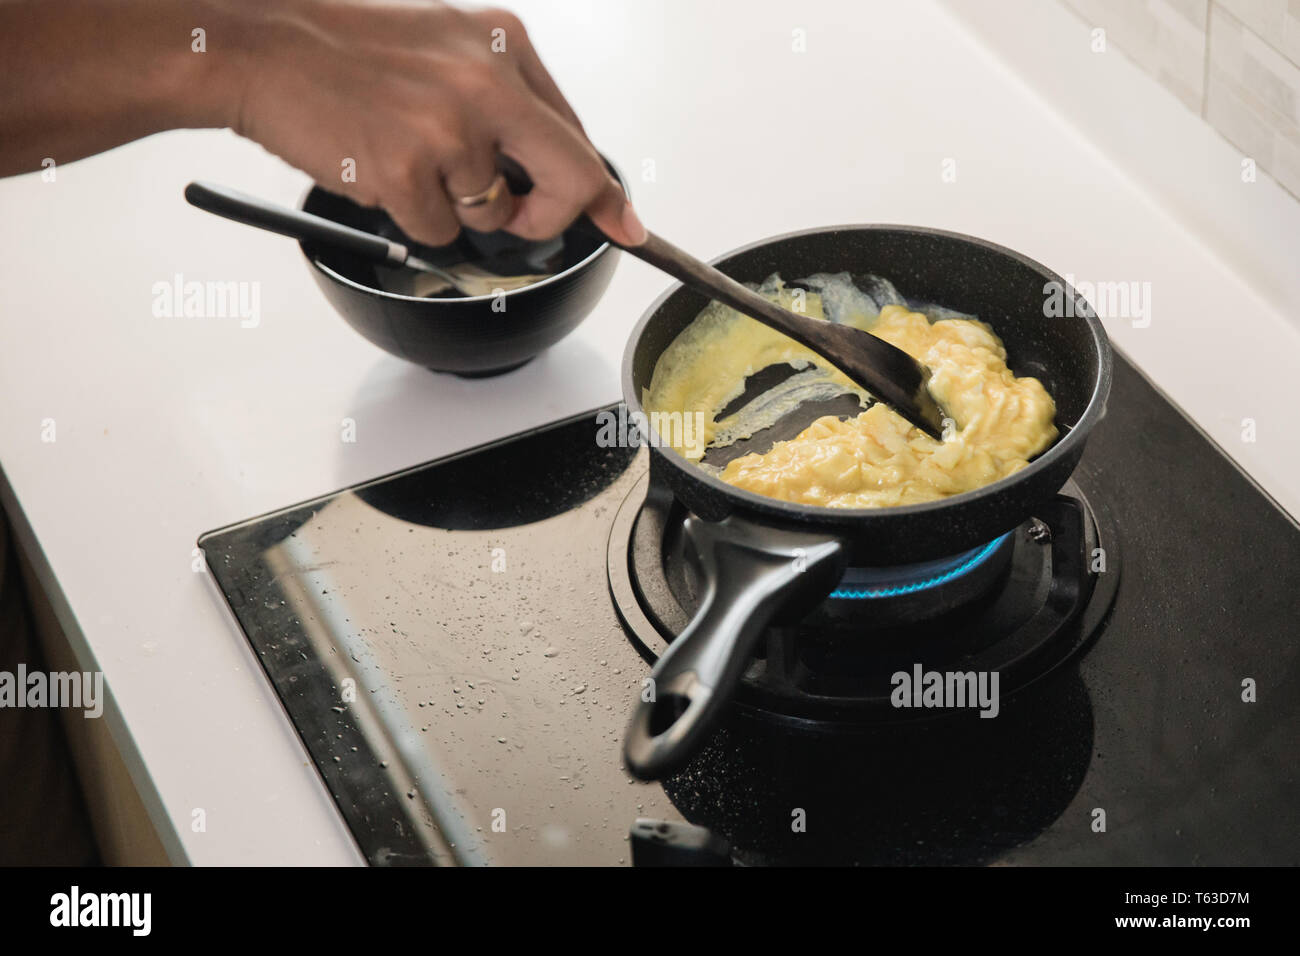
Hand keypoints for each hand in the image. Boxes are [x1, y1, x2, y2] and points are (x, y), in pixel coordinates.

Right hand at [226, 0, 644, 246]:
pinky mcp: (407, 172)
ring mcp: (448, 129)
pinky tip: (381, 168)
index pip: (577, 134)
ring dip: (454, 207)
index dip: (602, 192)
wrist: (261, 47)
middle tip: (524, 220)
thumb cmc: (347, 48)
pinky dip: (413, 219)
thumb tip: (556, 166)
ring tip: (404, 154)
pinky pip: (438, 232)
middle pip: (569, 181)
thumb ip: (506, 99)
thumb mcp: (446, 45)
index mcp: (504, 45)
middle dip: (552, 217)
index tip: (624, 224)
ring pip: (490, 215)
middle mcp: (487, 82)